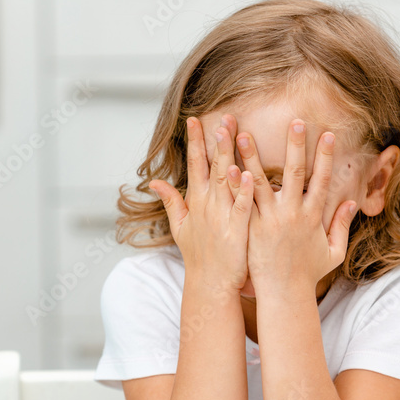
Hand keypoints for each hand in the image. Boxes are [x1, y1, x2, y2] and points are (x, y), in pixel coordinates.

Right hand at [150, 115, 254, 293]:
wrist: (211, 284)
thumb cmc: (199, 256)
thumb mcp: (179, 227)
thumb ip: (170, 201)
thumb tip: (154, 183)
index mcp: (196, 201)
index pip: (194, 164)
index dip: (194, 141)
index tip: (195, 118)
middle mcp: (208, 205)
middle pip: (212, 166)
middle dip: (216, 140)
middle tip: (223, 115)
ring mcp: (222, 216)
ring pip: (226, 180)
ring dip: (228, 156)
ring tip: (231, 133)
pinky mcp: (237, 230)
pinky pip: (241, 206)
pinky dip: (242, 190)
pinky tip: (245, 172)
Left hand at [235, 119, 358, 295]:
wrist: (283, 295)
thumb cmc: (307, 275)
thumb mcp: (333, 252)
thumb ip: (342, 226)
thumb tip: (351, 203)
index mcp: (313, 216)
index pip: (322, 179)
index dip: (325, 156)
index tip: (327, 133)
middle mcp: (293, 214)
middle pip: (295, 173)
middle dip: (296, 146)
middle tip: (294, 122)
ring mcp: (270, 220)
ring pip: (260, 182)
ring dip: (252, 157)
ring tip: (242, 134)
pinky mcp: (251, 228)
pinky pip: (242, 202)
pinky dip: (237, 184)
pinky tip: (228, 167)